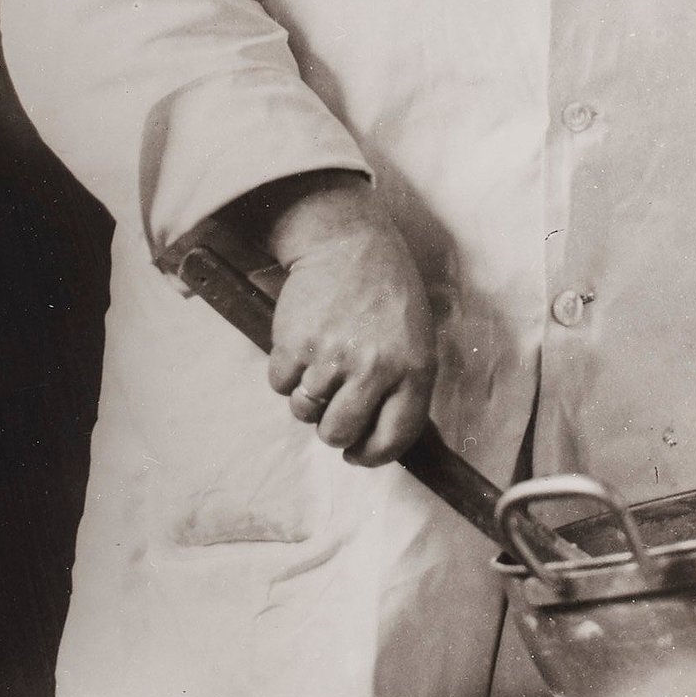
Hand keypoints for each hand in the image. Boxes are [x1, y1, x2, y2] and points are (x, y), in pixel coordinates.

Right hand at [254, 175, 436, 465]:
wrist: (346, 242)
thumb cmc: (385, 292)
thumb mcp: (415, 339)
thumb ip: (402, 387)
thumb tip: (374, 437)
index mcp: (413, 370)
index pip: (393, 438)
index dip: (371, 455)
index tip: (357, 453)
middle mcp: (375, 368)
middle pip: (339, 433)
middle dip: (331, 429)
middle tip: (331, 407)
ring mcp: (333, 357)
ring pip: (304, 412)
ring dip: (306, 398)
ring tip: (318, 367)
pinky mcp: (295, 344)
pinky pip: (280, 385)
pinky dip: (285, 373)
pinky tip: (301, 345)